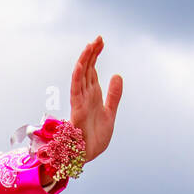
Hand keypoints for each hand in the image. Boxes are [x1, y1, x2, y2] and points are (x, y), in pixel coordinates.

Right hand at [70, 36, 123, 163]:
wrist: (87, 155)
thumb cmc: (95, 137)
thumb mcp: (110, 112)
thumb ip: (114, 95)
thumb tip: (117, 75)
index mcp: (93, 95)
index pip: (93, 70)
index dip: (95, 56)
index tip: (100, 42)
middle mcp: (85, 95)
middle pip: (87, 69)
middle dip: (92, 53)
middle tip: (98, 38)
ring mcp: (80, 101)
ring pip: (81, 76)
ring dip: (85, 61)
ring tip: (90, 45)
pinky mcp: (78, 109)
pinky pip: (76, 90)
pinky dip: (78, 77)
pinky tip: (82, 64)